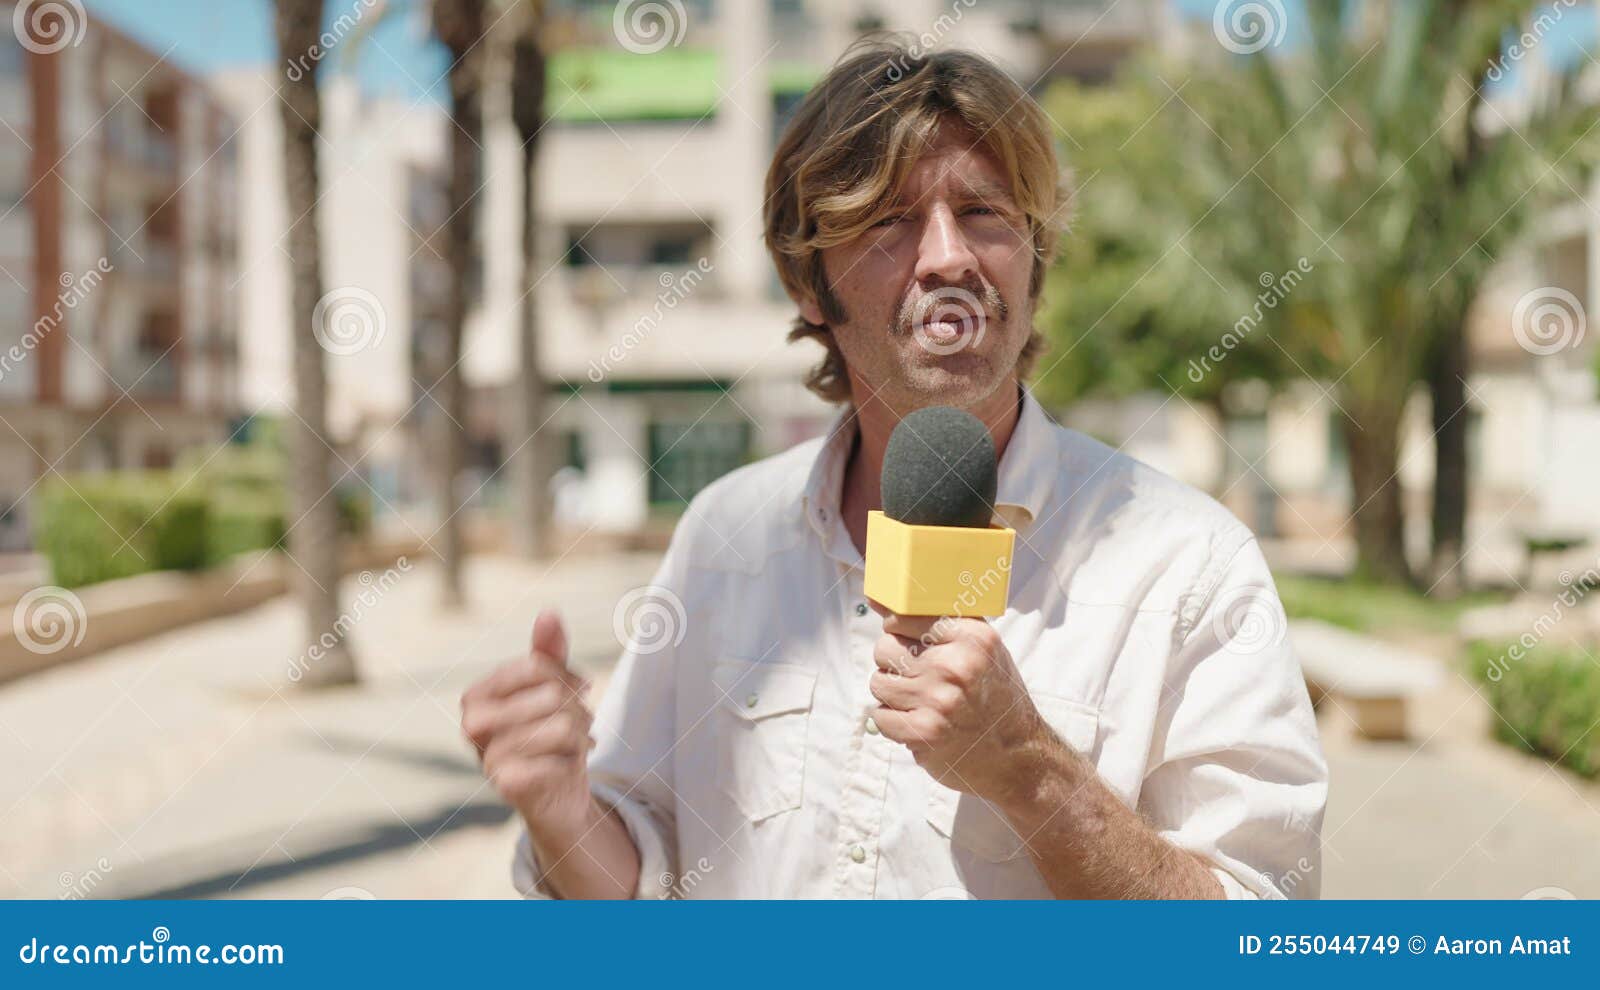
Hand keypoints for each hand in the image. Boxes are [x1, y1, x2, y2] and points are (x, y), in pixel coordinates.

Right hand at [462, 610, 594, 841]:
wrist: (556, 792)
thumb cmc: (549, 731)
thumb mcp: (551, 686)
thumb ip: (548, 651)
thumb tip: (549, 612)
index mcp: (476, 695)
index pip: (538, 666)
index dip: (569, 676)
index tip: (580, 689)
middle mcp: (473, 724)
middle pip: (552, 695)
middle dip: (579, 709)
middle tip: (580, 725)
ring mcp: (487, 756)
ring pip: (562, 726)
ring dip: (582, 735)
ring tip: (576, 744)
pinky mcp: (507, 784)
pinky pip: (561, 758)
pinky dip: (574, 762)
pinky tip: (565, 770)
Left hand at [867, 612, 1045, 804]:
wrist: (1017, 756)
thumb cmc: (994, 695)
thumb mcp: (982, 648)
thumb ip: (936, 620)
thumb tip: (874, 599)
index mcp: (971, 637)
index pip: (902, 616)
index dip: (899, 631)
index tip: (912, 645)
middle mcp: (956, 665)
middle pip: (885, 648)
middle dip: (894, 663)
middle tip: (919, 678)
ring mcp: (939, 700)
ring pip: (879, 682)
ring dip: (893, 694)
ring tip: (921, 701)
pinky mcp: (925, 732)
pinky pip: (880, 715)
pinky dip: (893, 722)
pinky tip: (918, 722)